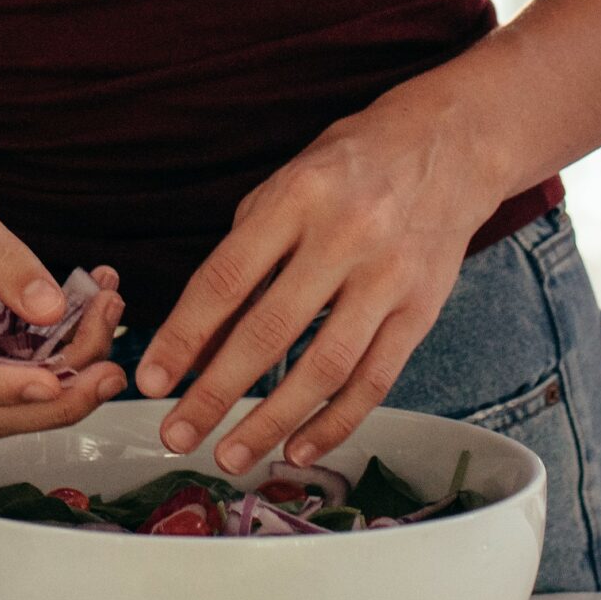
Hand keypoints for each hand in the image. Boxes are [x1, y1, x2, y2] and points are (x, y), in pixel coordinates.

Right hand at [0, 164, 127, 437]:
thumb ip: (0, 253)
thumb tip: (51, 310)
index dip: (2, 387)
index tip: (51, 382)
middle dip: (57, 402)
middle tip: (112, 371)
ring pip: (15, 405)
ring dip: (73, 379)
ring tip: (110, 316)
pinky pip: (28, 375)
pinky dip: (70, 355)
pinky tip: (97, 307)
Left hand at [134, 90, 498, 474]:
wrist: (449, 145)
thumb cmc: (349, 165)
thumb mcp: (285, 185)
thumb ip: (245, 253)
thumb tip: (201, 337)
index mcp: (296, 198)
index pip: (226, 279)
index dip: (184, 334)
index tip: (151, 378)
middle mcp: (344, 239)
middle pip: (270, 331)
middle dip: (216, 392)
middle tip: (176, 433)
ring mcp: (388, 278)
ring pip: (324, 367)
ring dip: (272, 421)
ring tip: (230, 455)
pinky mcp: (423, 310)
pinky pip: (375, 379)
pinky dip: (335, 422)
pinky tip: (299, 448)